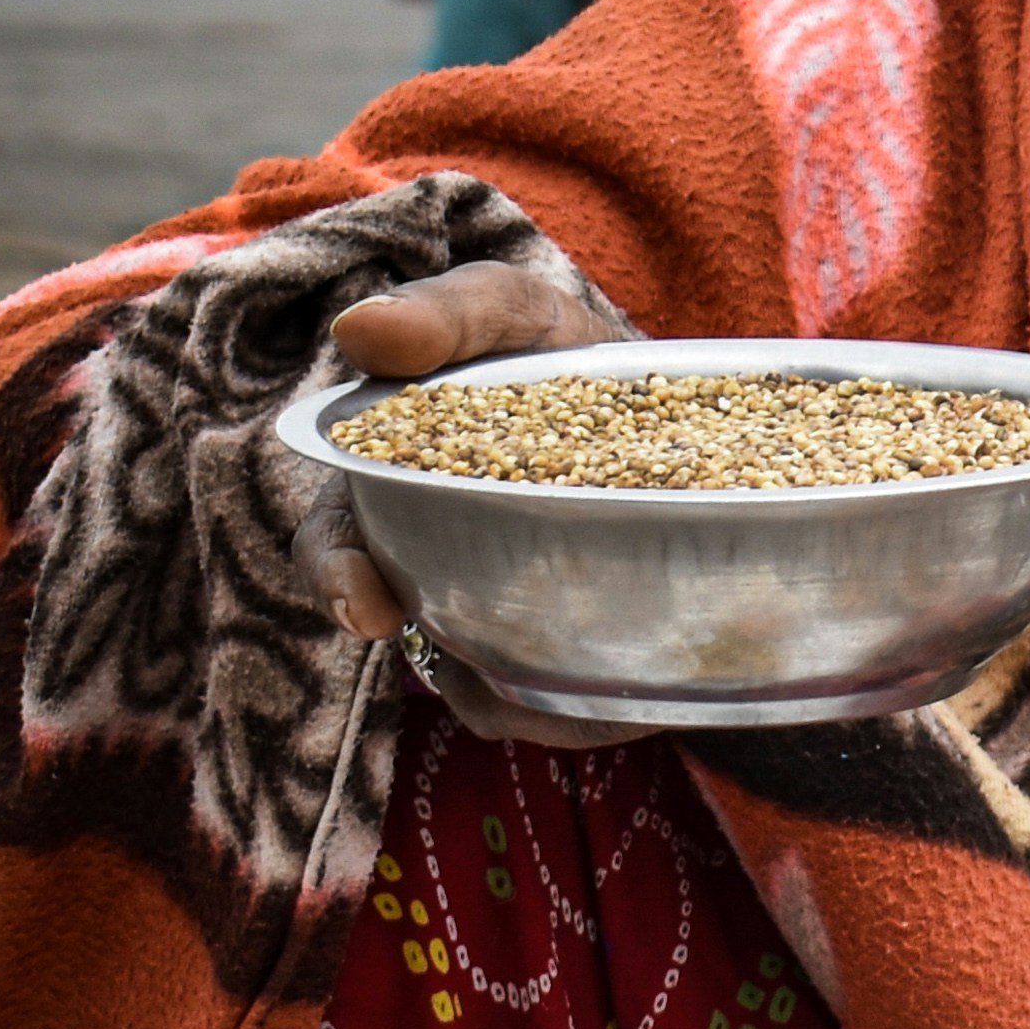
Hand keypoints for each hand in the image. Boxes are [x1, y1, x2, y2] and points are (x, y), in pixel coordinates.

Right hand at [294, 261, 636, 750]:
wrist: (692, 413)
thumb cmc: (572, 359)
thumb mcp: (518, 316)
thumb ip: (448, 316)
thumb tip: (361, 330)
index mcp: (393, 496)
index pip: (337, 545)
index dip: (338, 576)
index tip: (365, 605)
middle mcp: (431, 572)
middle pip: (419, 639)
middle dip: (439, 654)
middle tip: (488, 671)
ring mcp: (498, 628)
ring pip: (486, 689)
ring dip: (526, 691)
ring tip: (591, 687)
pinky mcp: (568, 671)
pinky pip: (559, 713)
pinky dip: (589, 710)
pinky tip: (630, 697)